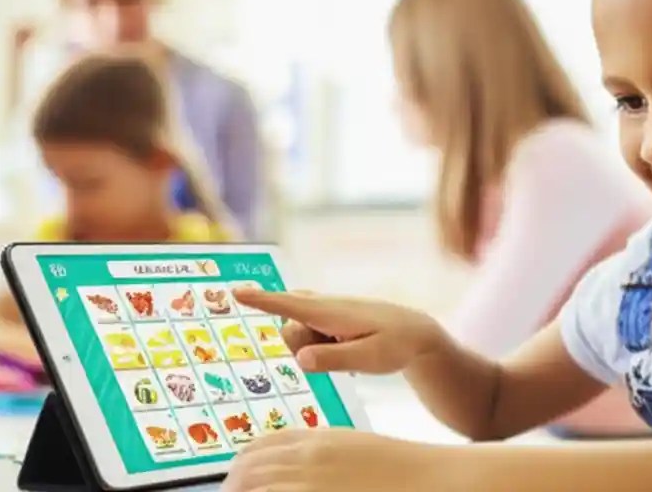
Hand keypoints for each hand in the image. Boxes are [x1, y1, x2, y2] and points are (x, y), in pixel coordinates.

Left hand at [224, 428, 449, 491]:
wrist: (430, 477)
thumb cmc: (399, 469)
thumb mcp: (355, 449)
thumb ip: (322, 454)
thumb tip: (296, 469)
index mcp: (317, 439)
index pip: (259, 446)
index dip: (241, 464)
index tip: (237, 480)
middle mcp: (308, 457)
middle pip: (248, 469)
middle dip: (234, 487)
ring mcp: (311, 482)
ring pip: (253, 486)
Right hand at [232, 288, 444, 373]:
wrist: (417, 335)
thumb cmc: (395, 346)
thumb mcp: (369, 359)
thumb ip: (334, 359)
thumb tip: (301, 359)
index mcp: (331, 311)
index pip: (288, 304)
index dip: (261, 300)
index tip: (234, 292)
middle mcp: (325, 306)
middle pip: (289, 330)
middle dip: (302, 347)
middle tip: (338, 354)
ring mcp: (328, 311)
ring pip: (300, 336)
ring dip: (316, 349)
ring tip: (350, 351)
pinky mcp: (331, 319)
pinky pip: (312, 338)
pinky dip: (324, 347)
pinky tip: (349, 350)